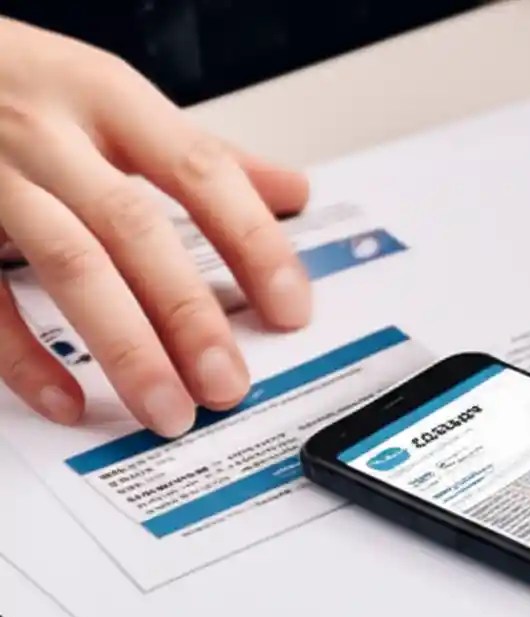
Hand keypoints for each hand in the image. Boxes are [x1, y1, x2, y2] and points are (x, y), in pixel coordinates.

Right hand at [0, 19, 310, 435]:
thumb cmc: (16, 84)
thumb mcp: (110, 98)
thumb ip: (199, 152)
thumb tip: (291, 191)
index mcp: (107, 99)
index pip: (202, 171)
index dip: (254, 243)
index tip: (291, 309)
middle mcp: (49, 135)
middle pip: (135, 230)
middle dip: (189, 315)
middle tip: (227, 383)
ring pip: (69, 266)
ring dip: (126, 347)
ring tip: (167, 408)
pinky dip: (24, 358)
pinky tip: (69, 400)